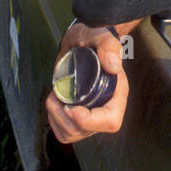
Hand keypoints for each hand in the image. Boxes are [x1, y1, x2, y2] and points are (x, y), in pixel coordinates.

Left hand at [46, 22, 128, 143]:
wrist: (81, 41)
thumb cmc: (92, 38)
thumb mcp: (100, 36)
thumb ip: (108, 46)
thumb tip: (113, 65)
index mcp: (117, 94)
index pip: (110, 121)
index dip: (90, 121)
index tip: (71, 108)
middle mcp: (106, 108)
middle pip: (87, 131)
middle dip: (65, 118)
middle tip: (55, 97)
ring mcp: (91, 115)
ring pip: (73, 134)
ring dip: (56, 119)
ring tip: (53, 98)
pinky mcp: (78, 118)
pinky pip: (65, 132)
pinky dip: (54, 122)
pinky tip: (54, 105)